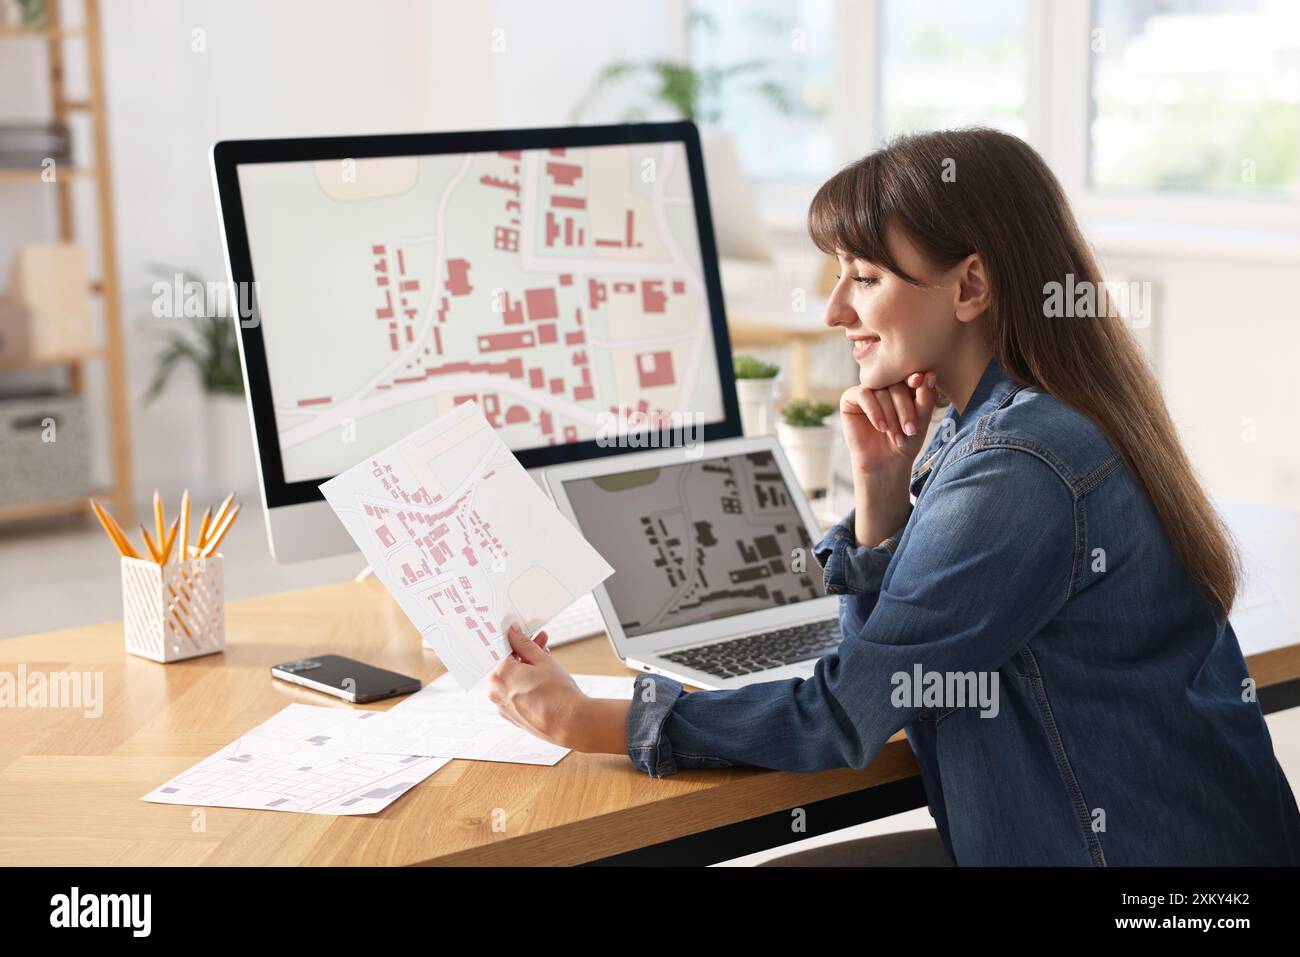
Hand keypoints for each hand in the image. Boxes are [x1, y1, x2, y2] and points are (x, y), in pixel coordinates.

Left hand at [487, 624, 587, 748]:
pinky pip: (515, 695)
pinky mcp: (512, 717)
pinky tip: (542, 681)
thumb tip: (514, 633)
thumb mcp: (542, 661)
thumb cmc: (558, 695)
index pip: (504, 650)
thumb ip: (524, 644)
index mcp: (499, 675)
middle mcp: (496, 692)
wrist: (570, 724)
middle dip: (525, 655)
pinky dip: (525, 686)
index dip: (519, 641)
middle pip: (507, 666)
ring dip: (526, 670)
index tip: (529, 637)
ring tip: (547, 665)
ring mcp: (503, 707)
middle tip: (543, 647)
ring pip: (512, 681)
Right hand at [840, 371, 938, 475]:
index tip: (920, 382)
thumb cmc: (905, 441)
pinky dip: (874, 412)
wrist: (885, 463)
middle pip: (896, 384)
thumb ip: (926, 397)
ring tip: (896, 437)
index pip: (909, 376)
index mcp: (901, 384)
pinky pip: (863, 395)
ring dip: (891, 416)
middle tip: (911, 430)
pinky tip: (881, 428)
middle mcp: (883, 384)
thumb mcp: (921, 419)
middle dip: (905, 409)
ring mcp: (867, 390)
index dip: (916, 379)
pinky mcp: (850, 398)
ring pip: (881, 391)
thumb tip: (929, 374)